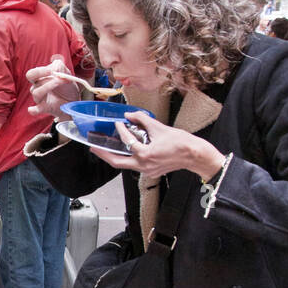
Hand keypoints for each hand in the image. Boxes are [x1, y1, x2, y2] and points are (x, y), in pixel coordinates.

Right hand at [26, 56, 74, 117]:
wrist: (74, 101)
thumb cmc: (67, 87)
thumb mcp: (66, 74)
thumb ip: (61, 67)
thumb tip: (55, 66)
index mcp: (40, 79)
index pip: (32, 73)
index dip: (40, 70)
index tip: (53, 69)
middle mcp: (37, 88)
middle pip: (31, 79)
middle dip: (42, 73)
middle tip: (54, 72)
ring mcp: (39, 99)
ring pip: (37, 92)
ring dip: (49, 85)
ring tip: (62, 81)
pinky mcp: (44, 108)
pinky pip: (36, 110)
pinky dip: (33, 110)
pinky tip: (32, 109)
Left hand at [87, 112, 226, 178]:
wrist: (194, 155)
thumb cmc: (181, 142)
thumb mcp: (160, 128)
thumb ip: (142, 120)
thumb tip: (129, 115)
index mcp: (146, 155)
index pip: (127, 141)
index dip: (120, 130)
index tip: (117, 123)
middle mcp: (144, 166)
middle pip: (117, 162)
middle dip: (103, 154)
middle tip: (93, 147)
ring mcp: (147, 171)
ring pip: (125, 165)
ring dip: (114, 157)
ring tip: (104, 149)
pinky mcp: (151, 172)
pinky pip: (134, 165)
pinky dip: (128, 157)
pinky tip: (124, 151)